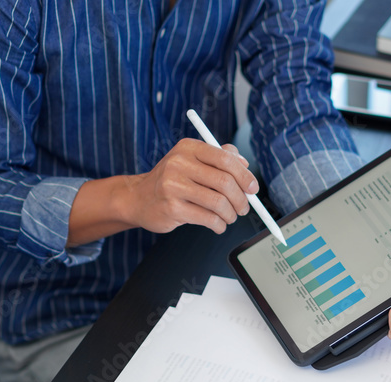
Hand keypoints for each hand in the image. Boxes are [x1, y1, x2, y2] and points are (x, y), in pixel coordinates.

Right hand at [122, 138, 257, 233]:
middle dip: (241, 199)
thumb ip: (219, 157)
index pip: (225, 159)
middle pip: (225, 182)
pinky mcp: (172, 208)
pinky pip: (207, 219)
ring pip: (218, 203)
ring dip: (230, 214)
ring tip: (229, 217)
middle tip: (244, 208)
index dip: (245, 176)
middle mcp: (179, 163)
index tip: (253, 189)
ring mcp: (173, 186)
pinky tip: (217, 224)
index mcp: (188, 148)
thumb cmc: (170, 180)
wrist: (138, 198)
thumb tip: (245, 165)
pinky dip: (219, 224)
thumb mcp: (192, 161)